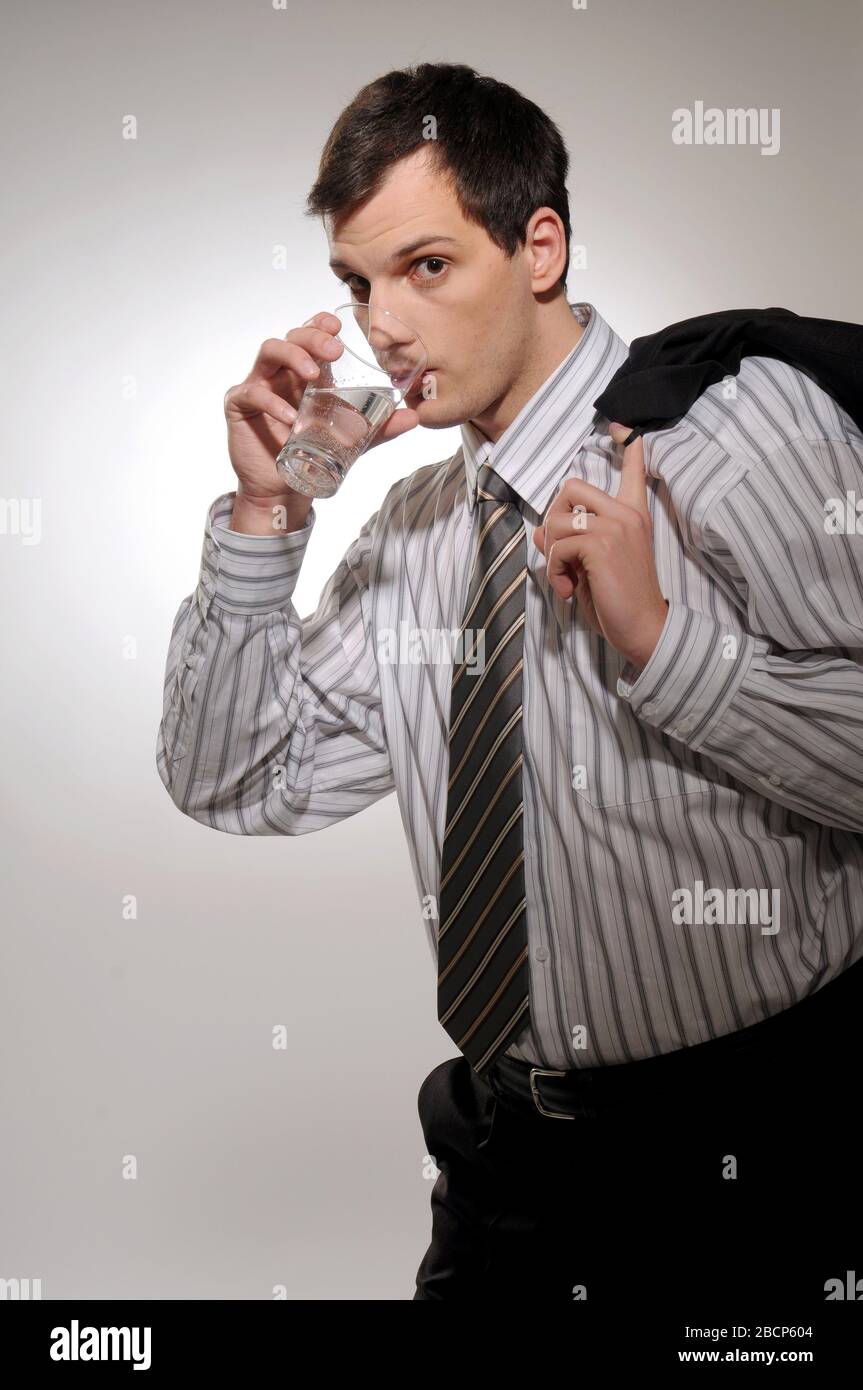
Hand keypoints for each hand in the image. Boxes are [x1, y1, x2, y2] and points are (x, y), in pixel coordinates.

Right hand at [222, 311, 419, 502]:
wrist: (283, 489)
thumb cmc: (311, 454)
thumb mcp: (351, 440)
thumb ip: (379, 428)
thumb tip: (415, 417)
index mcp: (305, 373)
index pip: (310, 336)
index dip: (320, 325)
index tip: (339, 326)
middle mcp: (281, 373)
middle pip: (291, 337)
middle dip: (312, 337)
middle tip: (334, 349)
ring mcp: (259, 386)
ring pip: (268, 352)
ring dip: (292, 356)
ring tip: (312, 374)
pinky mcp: (239, 406)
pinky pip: (251, 393)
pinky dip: (271, 401)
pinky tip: (290, 416)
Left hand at [532, 424, 668, 670]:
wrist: (644, 628)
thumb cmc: (619, 601)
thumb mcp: (589, 568)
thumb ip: (568, 545)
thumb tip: (538, 532)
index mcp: (632, 514)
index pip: (635, 468)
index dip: (628, 444)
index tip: (622, 426)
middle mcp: (626, 513)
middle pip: (570, 486)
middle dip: (553, 519)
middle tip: (562, 553)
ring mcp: (614, 526)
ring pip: (556, 520)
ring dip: (551, 554)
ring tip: (567, 579)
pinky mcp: (600, 544)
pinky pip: (556, 546)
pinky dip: (554, 571)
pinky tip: (569, 590)